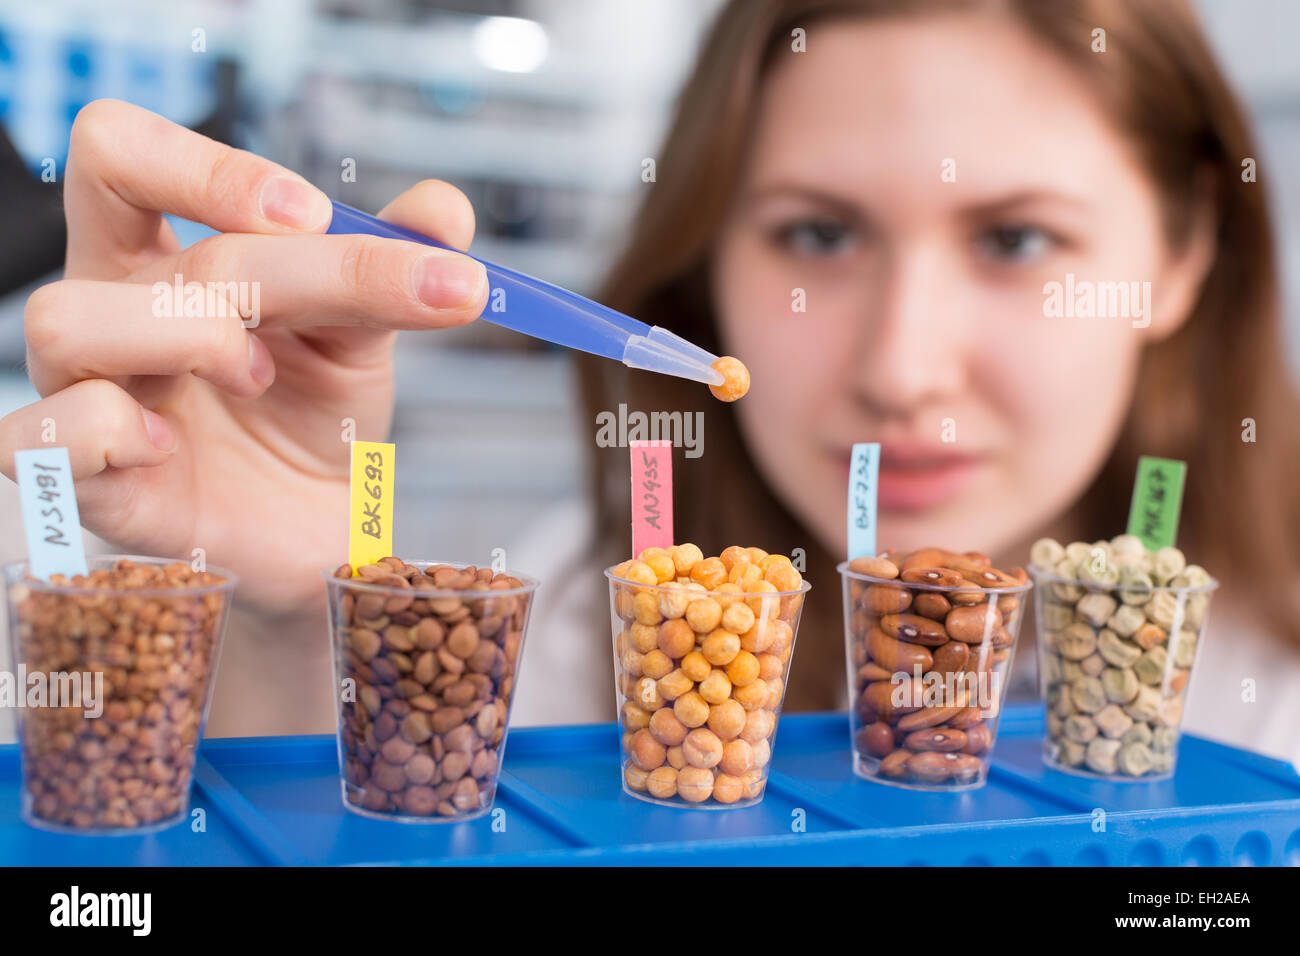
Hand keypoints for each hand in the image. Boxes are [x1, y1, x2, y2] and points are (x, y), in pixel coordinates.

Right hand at [0, 100, 487, 614]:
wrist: (315, 532)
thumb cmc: (314, 419)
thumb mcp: (362, 336)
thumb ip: (395, 266)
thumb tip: (444, 210)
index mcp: (165, 255)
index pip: (123, 150)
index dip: (206, 164)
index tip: (312, 213)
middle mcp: (112, 307)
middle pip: (110, 207)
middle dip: (250, 254)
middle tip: (327, 310)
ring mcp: (85, 390)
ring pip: (66, 318)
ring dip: (187, 335)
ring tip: (257, 377)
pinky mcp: (87, 483)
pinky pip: (45, 435)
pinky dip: (112, 429)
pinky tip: (172, 447)